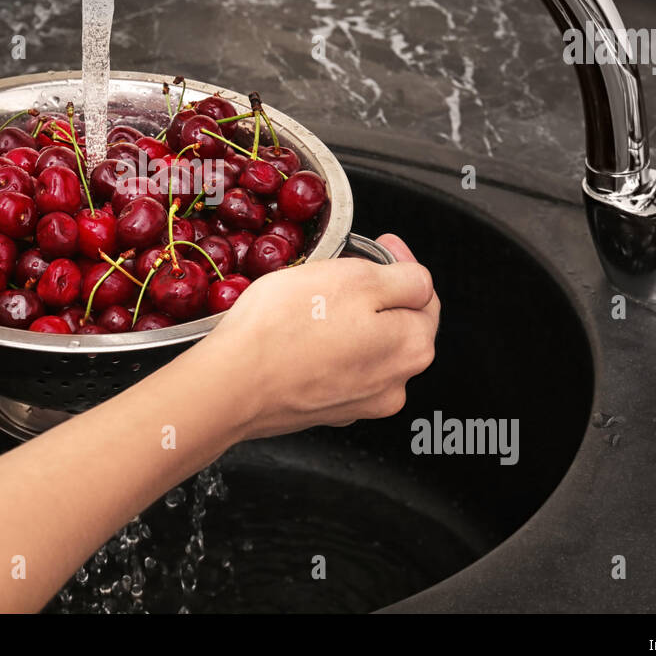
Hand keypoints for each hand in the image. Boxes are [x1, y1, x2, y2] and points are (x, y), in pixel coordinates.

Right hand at [202, 233, 438, 439]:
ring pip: (365, 348)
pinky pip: (336, 370)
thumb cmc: (285, 329)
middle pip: (396, 324)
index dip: (400, 262)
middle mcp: (395, 383)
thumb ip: (404, 278)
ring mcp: (360, 403)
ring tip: (310, 303)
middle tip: (339, 272)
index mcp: (412, 346)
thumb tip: (419, 283)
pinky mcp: (325, 411)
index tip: (381, 244)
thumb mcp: (355, 277)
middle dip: (373, 294)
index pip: (424, 294)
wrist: (231, 385)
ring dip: (348, 323)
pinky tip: (298, 337)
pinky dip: (325, 350)